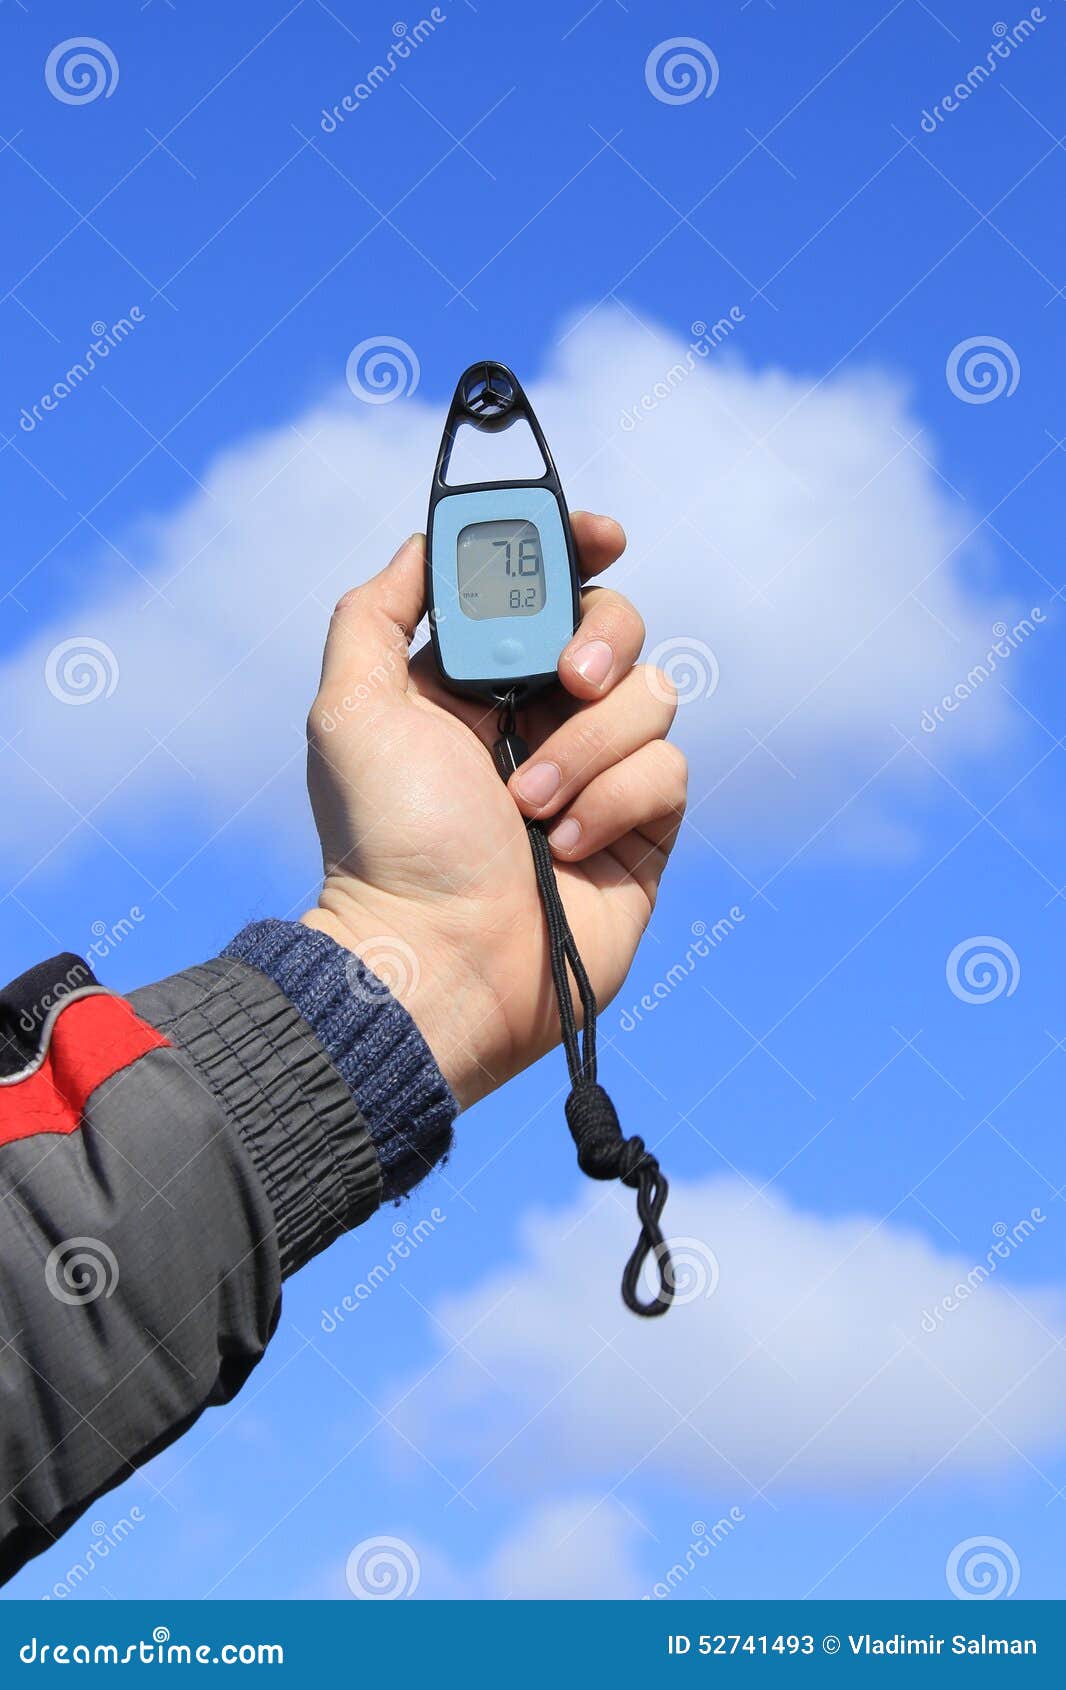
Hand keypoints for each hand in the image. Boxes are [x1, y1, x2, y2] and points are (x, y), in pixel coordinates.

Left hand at [301, 515, 685, 1109]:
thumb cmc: (388, 841)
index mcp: (477, 684)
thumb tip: (424, 546)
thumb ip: (376, 613)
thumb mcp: (349, 711)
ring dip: (588, 746)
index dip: (579, 549)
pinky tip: (564, 846)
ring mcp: (599, 774)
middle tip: (565, 682)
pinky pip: (668, 770)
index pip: (546, 589)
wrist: (439, 959)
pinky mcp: (643, 829)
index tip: (602, 536)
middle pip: (616, 624)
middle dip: (601, 638)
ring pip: (651, 694)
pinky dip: (615, 801)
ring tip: (530, 806)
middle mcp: (543, 719)